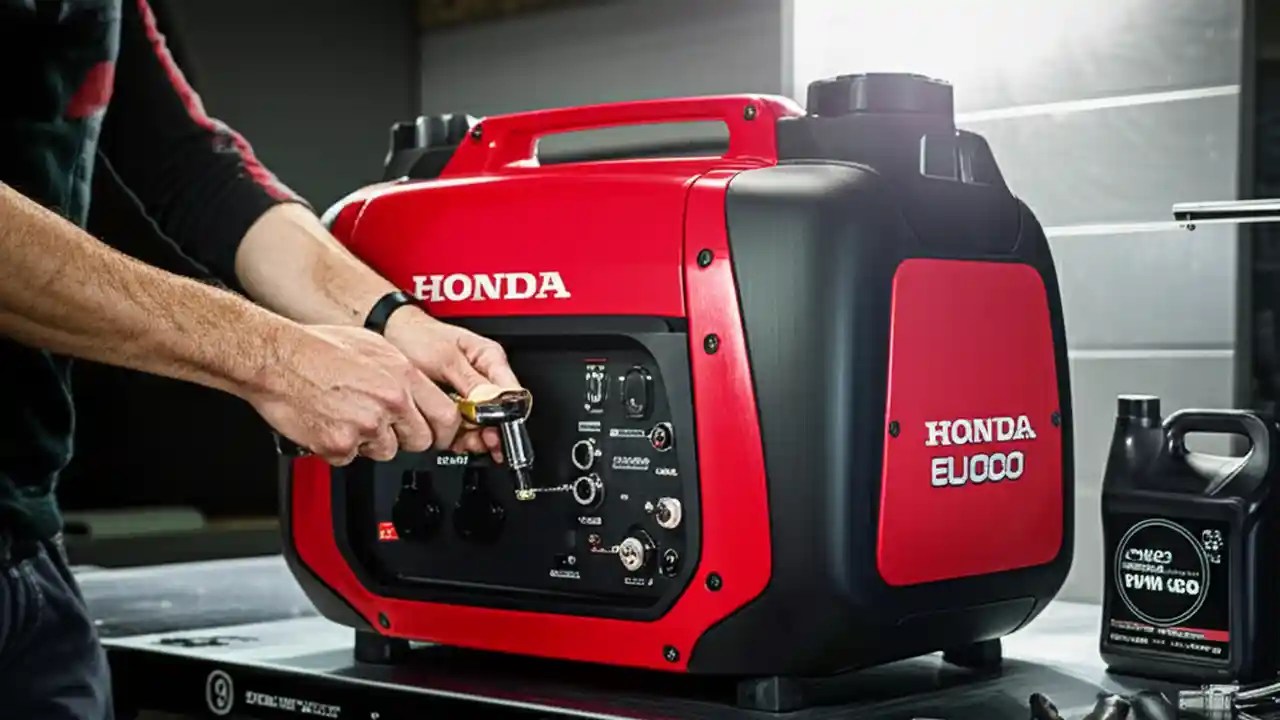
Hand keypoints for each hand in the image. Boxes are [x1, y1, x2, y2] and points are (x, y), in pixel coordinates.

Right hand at [246, 324, 461, 464]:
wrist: (276, 358)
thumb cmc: (319, 347)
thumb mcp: (377, 347)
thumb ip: (404, 374)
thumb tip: (421, 390)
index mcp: (403, 377)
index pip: (447, 416)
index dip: (444, 430)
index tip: (439, 433)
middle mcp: (390, 402)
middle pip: (420, 441)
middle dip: (406, 437)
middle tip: (386, 425)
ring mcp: (366, 426)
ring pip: (386, 452)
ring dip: (371, 442)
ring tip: (349, 415)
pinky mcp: (340, 445)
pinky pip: (351, 458)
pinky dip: (341, 447)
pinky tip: (330, 423)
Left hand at [384, 310, 521, 459]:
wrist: (392, 334)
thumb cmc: (418, 337)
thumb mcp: (445, 359)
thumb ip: (471, 382)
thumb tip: (493, 402)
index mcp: (491, 359)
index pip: (513, 394)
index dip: (507, 416)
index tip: (494, 431)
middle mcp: (485, 376)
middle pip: (500, 412)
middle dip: (488, 430)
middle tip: (475, 440)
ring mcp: (471, 391)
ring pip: (483, 421)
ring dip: (473, 434)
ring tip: (461, 439)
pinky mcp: (457, 403)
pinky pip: (465, 424)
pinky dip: (459, 434)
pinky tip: (451, 437)